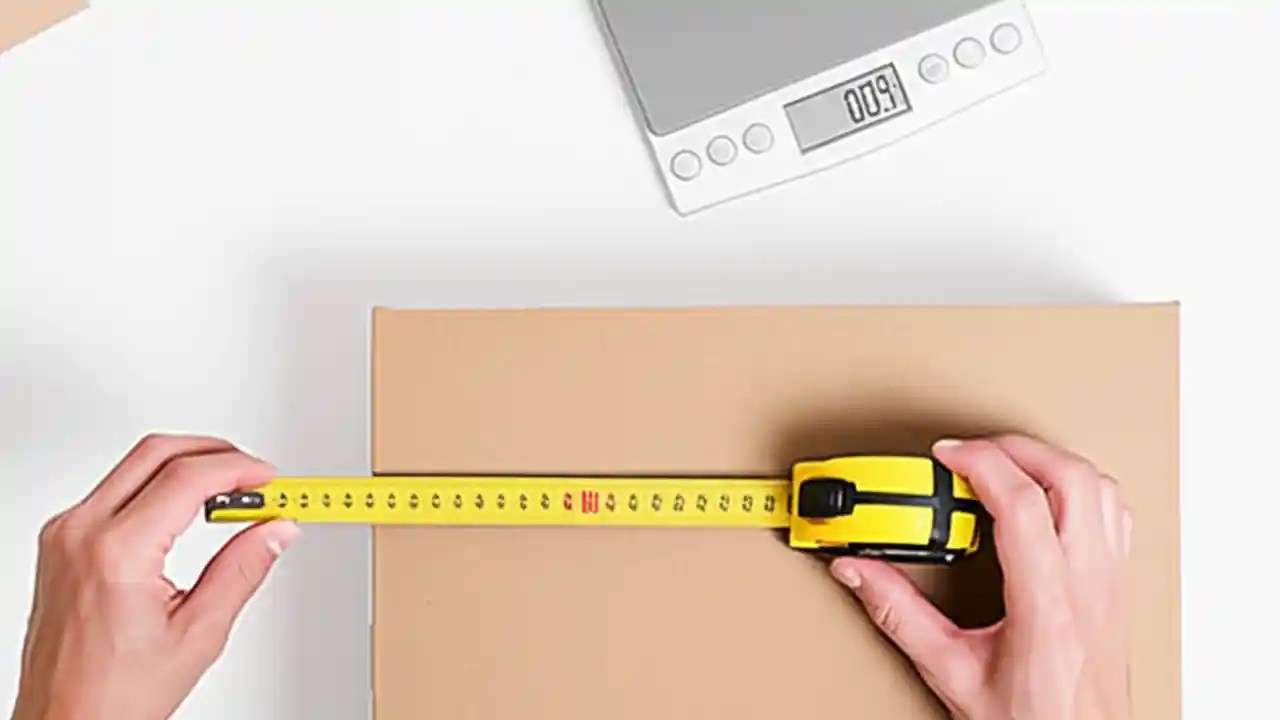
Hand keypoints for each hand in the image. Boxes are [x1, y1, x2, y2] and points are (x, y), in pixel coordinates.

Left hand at [12, 434, 298, 719]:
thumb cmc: (113, 695)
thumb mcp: (197, 634)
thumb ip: (242, 570)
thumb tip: (275, 530)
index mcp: (115, 554)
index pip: (187, 478)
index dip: (239, 469)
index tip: (268, 479)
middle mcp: (80, 534)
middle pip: (156, 453)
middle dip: (215, 452)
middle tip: (254, 474)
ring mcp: (64, 535)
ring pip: (133, 464)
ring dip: (185, 466)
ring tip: (228, 492)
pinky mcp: (60, 542)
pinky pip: (113, 489)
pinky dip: (156, 485)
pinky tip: (185, 506)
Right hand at [830, 435, 1131, 719]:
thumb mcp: (951, 670)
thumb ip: (899, 615)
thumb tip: (861, 572)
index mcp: (1046, 604)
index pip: (1022, 503)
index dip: (980, 463)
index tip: (945, 456)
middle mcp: (1089, 585)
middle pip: (1071, 479)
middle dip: (1016, 449)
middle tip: (972, 452)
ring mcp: (1110, 582)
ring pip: (1102, 489)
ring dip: (1052, 463)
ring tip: (1007, 466)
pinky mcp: (1118, 588)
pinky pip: (1115, 515)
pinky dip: (1081, 489)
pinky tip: (1048, 498)